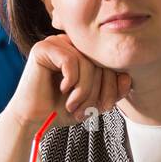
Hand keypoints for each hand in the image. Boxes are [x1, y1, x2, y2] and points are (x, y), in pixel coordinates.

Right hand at [7, 34, 131, 128]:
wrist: (33, 119)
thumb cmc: (60, 109)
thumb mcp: (93, 100)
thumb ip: (111, 90)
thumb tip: (126, 78)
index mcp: (83, 52)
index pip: (109, 62)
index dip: (112, 86)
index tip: (103, 108)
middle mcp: (70, 43)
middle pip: (99, 61)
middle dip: (98, 91)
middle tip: (86, 111)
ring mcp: (55, 43)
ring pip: (86, 63)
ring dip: (84, 90)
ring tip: (74, 105)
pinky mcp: (43, 48)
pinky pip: (70, 61)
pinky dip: (71, 81)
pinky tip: (62, 90)